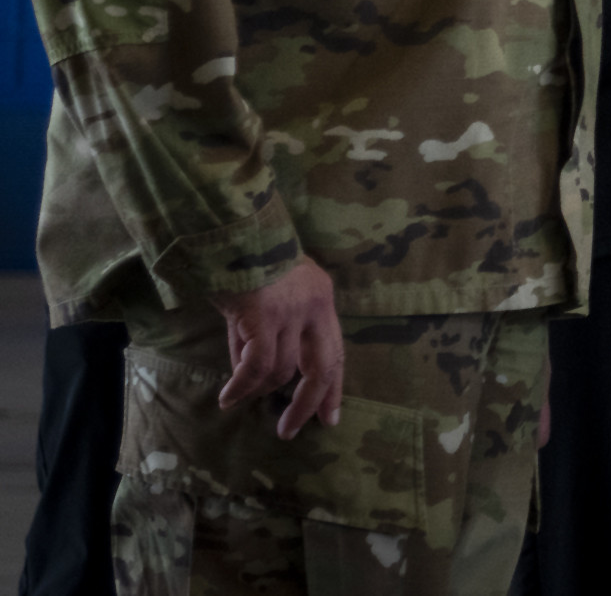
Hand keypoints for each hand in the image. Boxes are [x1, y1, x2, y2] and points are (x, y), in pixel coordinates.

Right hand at [211, 255, 343, 439]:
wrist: (228, 229)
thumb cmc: (243, 259)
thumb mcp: (268, 294)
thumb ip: (265, 333)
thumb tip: (251, 377)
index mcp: (322, 298)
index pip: (335, 350)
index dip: (333, 386)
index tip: (329, 416)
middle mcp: (315, 305)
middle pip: (322, 367)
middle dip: (310, 403)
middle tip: (291, 429)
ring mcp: (291, 311)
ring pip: (281, 370)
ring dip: (257, 390)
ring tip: (236, 396)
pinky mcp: (264, 316)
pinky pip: (255, 366)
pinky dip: (241, 386)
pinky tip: (227, 398)